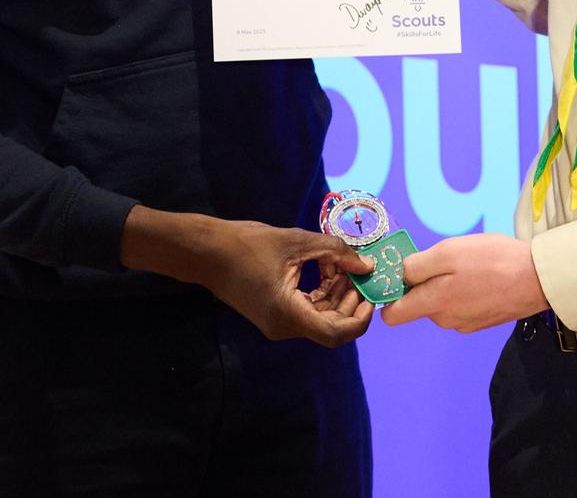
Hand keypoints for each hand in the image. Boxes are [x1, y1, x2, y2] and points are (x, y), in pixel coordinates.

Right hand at [121, 207, 373, 346]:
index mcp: (289, 314)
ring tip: (343, 264)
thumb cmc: (247, 244)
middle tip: (360, 272)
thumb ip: (334, 252)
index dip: (359, 319)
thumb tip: (366, 264)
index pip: (335, 333)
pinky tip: (326, 268)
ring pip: (319, 317)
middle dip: (350, 301)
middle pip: (330, 326)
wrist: (206, 252)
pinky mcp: (273, 314)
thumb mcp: (296, 242)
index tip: (370, 297)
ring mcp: (278, 323)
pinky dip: (320, 293)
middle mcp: (284, 326)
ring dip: (336, 294)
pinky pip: (306, 310)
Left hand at [381, 233, 547, 332]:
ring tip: (469, 266)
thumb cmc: (493, 261)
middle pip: (419, 304)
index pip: (393, 316)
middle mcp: (446, 320)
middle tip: (445, 260)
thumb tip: (399, 276)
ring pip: (441, 303)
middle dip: (424, 283)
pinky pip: (461, 305)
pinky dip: (465, 291)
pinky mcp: (482, 321)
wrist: (540, 278)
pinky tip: (482, 277)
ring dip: (447, 285)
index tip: (397, 275)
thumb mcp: (449, 252)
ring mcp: (465, 323)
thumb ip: (417, 266)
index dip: (388, 295)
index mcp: (434, 304)